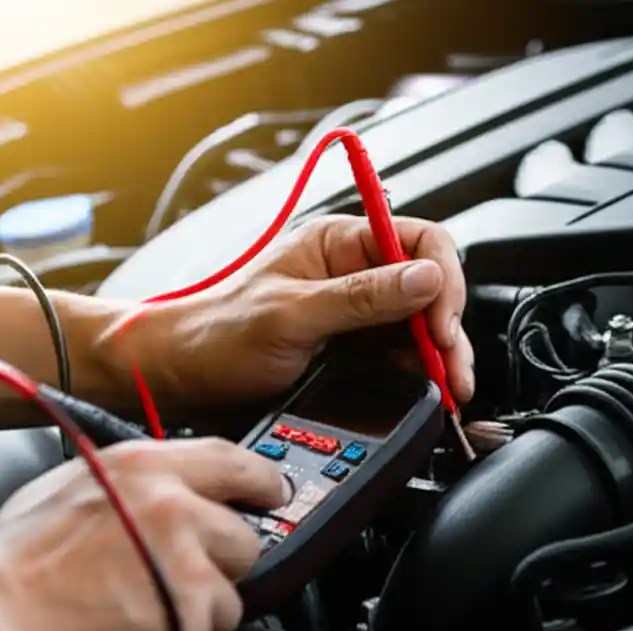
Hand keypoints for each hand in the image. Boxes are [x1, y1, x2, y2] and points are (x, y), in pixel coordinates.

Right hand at [0, 438, 285, 630]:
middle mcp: (175, 512)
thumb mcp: (66, 489)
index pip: (235, 461)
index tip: (274, 492)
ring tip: (136, 618)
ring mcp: (187, 573)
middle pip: (244, 540)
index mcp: (145, 470)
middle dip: (216, 565)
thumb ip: (129, 485)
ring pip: (230, 601)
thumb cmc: (8, 570)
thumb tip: (164, 487)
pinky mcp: (188, 630)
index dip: (262, 481)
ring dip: (195, 616)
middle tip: (167, 582)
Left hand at [108, 215, 473, 408]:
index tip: (441, 326)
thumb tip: (424, 279)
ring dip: (438, 354)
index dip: (442, 282)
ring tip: (446, 386)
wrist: (180, 377)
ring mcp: (354, 309)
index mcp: (338, 242)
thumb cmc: (217, 335)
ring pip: (420, 322)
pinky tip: (424, 387)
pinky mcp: (352, 344)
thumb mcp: (292, 315)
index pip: (420, 241)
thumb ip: (362, 297)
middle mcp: (352, 269)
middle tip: (452, 369)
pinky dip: (418, 370)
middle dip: (447, 327)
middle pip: (429, 286)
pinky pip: (400, 352)